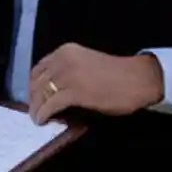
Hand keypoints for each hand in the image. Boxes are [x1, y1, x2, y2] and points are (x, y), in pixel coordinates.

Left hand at [27, 43, 164, 124]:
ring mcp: (68, 75)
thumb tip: (53, 89)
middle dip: (33, 98)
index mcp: (67, 51)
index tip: (35, 96)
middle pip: (37, 81)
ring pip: (41, 94)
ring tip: (38, 118)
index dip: (34, 84)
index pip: (39, 68)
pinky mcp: (74, 92)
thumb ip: (69, 71)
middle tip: (35, 110)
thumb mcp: (87, 64)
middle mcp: (63, 60)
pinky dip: (43, 114)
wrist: (139, 79)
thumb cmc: (118, 74)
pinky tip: (43, 121)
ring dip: (36, 108)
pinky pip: (50, 105)